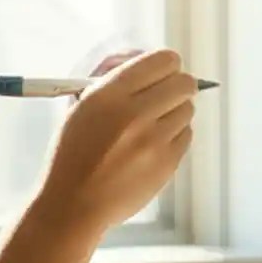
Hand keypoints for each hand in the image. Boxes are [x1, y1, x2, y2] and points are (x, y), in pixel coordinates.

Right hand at [36, 49, 196, 231]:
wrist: (74, 202)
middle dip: (176, 86)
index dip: (165, 65)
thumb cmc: (73, 153)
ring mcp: (153, 141)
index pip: (163, 60)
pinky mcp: (166, 163)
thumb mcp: (81, 106)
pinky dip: (174, 135)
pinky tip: (153, 144)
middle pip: (184, 83)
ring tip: (152, 125)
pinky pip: (186, 135)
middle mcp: (134, 114)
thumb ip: (113, 78)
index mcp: (109, 94)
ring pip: (187, 109)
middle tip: (163, 96)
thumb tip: (144, 59)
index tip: (160, 73)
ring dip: (174, 112)